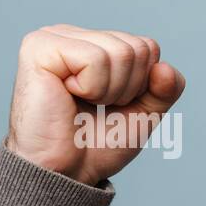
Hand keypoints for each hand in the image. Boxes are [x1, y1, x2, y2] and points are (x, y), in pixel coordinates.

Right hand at [6, 25, 185, 185]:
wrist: (66, 171)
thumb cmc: (96, 143)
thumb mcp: (145, 113)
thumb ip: (166, 89)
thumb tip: (165, 68)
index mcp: (93, 43)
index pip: (147, 47)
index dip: (143, 84)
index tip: (113, 103)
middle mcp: (72, 34)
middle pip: (137, 47)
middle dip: (128, 88)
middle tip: (96, 106)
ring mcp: (53, 37)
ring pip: (121, 52)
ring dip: (110, 91)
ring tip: (83, 103)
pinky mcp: (39, 48)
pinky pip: (95, 59)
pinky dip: (93, 88)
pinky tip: (68, 96)